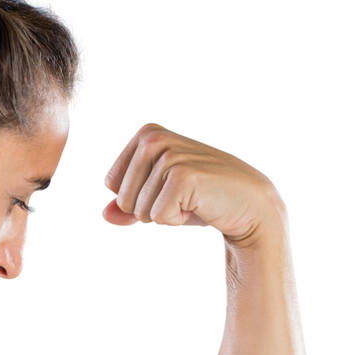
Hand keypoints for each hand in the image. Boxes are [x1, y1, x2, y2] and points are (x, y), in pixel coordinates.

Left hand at [102, 123, 283, 244]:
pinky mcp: (183, 176)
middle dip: (149, 209)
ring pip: (138, 209)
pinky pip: (158, 216)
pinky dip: (177, 220)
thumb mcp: (159, 199)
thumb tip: (105, 214)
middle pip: (122, 198)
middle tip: (183, 197)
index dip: (139, 197)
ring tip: (192, 200)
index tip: (169, 189)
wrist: (249, 205)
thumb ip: (127, 205)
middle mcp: (154, 138)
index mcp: (147, 134)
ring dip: (166, 214)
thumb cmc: (201, 199)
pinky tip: (199, 206)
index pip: (112, 183)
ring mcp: (170, 155)